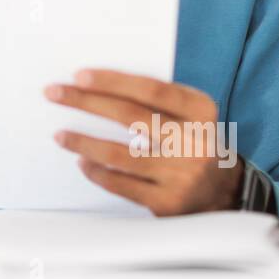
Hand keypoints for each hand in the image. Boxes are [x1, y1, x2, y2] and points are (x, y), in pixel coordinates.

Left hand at [44, 69, 242, 215]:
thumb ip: (156, 100)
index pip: (152, 89)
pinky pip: (122, 185)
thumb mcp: (189, 115)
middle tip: (55, 93)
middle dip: (87, 102)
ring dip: (83, 142)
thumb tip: (97, 85)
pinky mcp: (168, 202)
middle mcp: (195, 142)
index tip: (79, 76)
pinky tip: (82, 161)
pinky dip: (97, 172)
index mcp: (200, 111)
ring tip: (60, 135)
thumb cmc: (191, 141)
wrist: (222, 191)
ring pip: (120, 154)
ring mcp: (182, 175)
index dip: (114, 81)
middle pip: (130, 117)